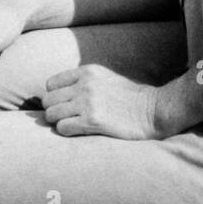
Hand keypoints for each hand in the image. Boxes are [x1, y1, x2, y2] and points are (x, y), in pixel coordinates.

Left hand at [41, 65, 160, 139]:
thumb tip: (61, 95)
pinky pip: (62, 127)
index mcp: (88, 72)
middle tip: (65, 119)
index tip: (63, 105)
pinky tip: (79, 132)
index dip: (55, 97)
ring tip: (72, 125)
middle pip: (48, 100)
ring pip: (51, 114)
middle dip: (54, 111)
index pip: (51, 84)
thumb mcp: (106, 79)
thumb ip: (84, 82)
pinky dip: (67, 131)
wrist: (154, 110)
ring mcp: (88, 102)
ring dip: (58, 122)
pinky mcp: (92, 120)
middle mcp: (85, 84)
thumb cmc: (131, 98)